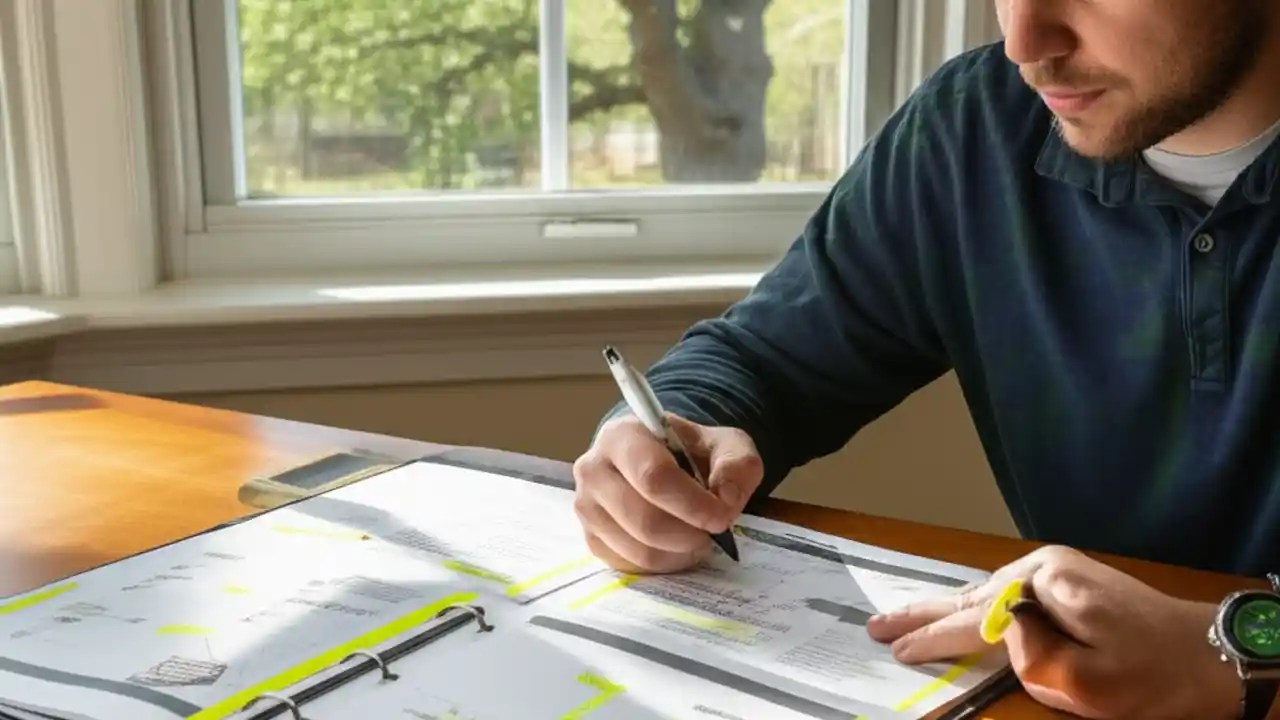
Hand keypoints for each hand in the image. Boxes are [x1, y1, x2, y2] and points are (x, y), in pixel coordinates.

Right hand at [572, 413, 762, 573]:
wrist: (663, 462)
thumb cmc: (691, 452)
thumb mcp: (727, 445)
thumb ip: (737, 466)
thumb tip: (726, 500)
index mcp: (623, 435)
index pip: (653, 476)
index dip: (692, 504)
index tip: (722, 518)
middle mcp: (594, 469)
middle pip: (644, 519)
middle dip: (689, 535)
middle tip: (713, 533)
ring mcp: (587, 507)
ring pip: (639, 549)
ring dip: (680, 552)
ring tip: (698, 537)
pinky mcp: (592, 539)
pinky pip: (632, 567)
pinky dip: (664, 563)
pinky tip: (678, 546)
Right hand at [866, 546, 1241, 719]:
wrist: (1211, 655)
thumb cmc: (1151, 675)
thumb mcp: (1086, 680)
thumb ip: (1028, 656)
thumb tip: (999, 633)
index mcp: (1044, 586)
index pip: (974, 619)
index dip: (932, 639)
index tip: (893, 651)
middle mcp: (1043, 570)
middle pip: (968, 597)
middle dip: (921, 614)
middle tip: (874, 624)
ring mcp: (1055, 575)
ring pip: (982, 595)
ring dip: (940, 608)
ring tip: (898, 617)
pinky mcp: (1066, 586)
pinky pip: (1002, 596)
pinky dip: (971, 606)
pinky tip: (953, 609)